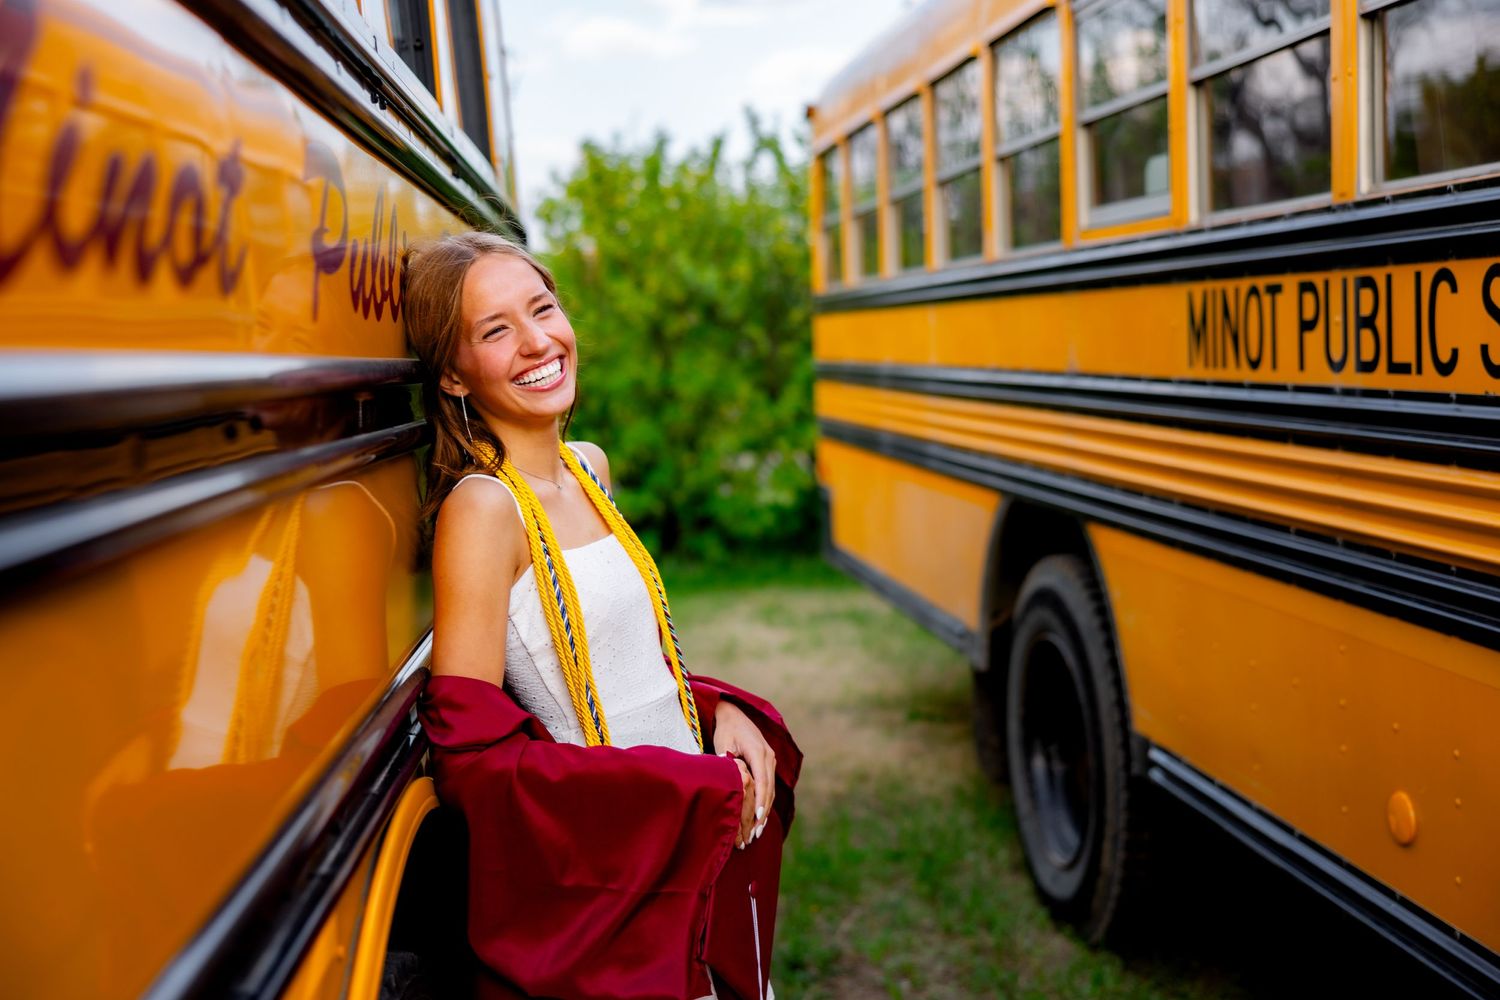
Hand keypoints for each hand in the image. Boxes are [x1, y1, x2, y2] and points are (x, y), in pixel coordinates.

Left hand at [714, 701, 774, 841]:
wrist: (733, 714)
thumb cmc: (725, 730)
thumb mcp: (723, 743)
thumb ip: (728, 761)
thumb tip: (731, 782)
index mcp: (758, 751)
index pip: (762, 781)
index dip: (760, 801)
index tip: (756, 818)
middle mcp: (769, 755)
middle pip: (768, 789)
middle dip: (763, 812)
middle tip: (755, 833)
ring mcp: (770, 759)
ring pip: (770, 789)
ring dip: (765, 810)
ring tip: (758, 831)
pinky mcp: (768, 762)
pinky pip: (768, 785)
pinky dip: (765, 801)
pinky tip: (760, 817)